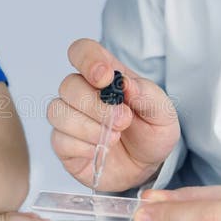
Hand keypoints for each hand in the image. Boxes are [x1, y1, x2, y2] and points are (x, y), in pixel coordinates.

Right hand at [48, 38, 179, 191]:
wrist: (146, 168)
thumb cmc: (151, 134)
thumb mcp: (163, 114)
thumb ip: (148, 95)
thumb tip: (126, 84)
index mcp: (105, 76)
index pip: (82, 52)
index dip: (88, 60)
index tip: (105, 78)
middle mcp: (82, 94)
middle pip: (69, 85)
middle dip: (96, 105)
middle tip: (123, 120)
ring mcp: (69, 119)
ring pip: (58, 112)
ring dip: (88, 127)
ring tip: (113, 139)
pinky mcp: (64, 145)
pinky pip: (59, 140)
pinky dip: (82, 147)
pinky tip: (100, 151)